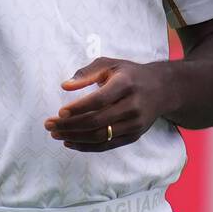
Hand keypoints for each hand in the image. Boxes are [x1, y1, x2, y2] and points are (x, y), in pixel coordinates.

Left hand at [44, 57, 169, 151]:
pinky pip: (107, 145)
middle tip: (49, 125)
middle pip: (97, 121)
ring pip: (101, 136)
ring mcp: (135, 123)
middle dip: (70, 126)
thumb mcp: (110, 64)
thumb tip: (65, 86)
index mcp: (126, 84)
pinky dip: (87, 147)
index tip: (59, 112)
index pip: (99, 100)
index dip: (78, 108)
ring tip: (56, 134)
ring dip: (75, 138)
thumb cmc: (130, 74)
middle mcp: (133, 105)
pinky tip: (70, 143)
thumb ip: (86, 73)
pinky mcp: (134, 135)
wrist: (163, 89)